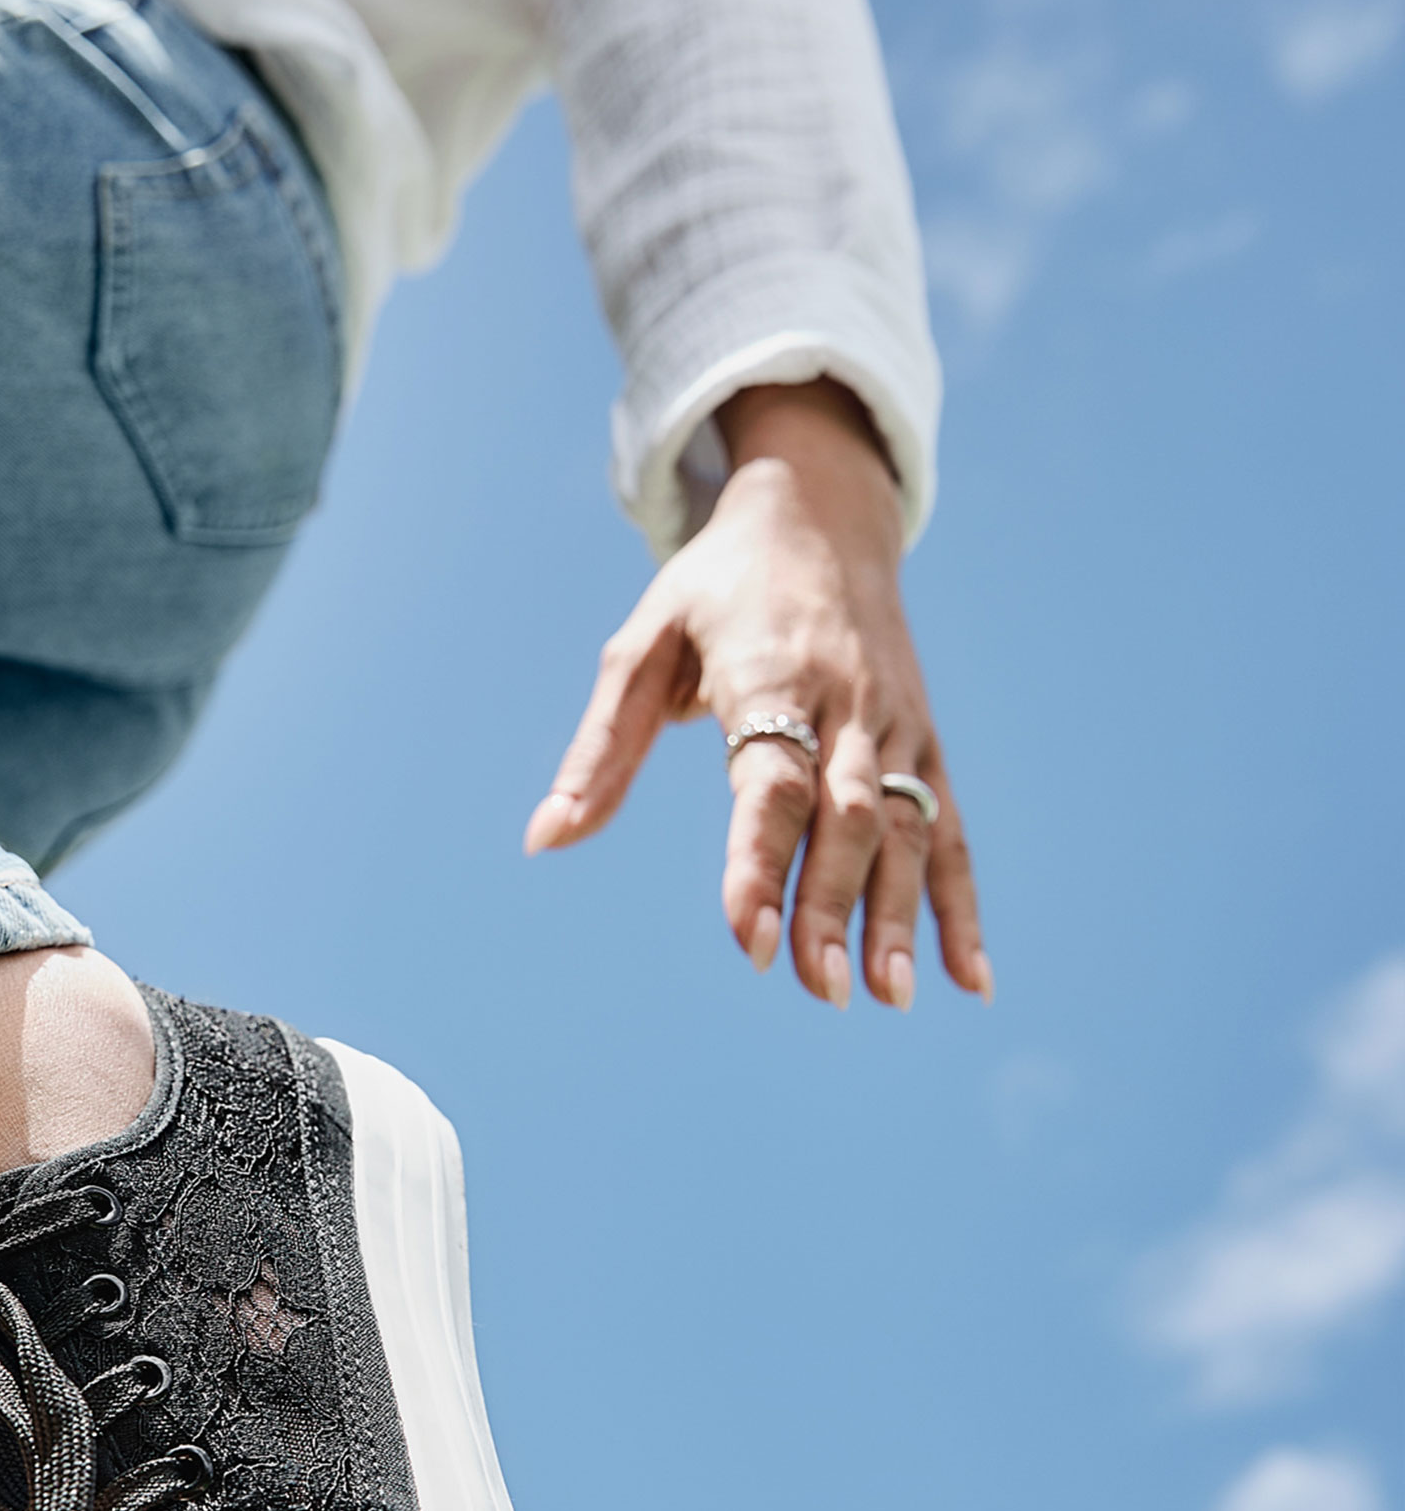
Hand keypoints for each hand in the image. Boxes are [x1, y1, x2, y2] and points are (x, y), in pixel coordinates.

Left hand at [523, 378, 989, 1010]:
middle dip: (835, 904)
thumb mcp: (642, 646)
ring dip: (903, 917)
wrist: (820, 512)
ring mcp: (896, 725)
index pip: (771, 784)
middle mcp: (848, 702)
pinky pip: (948, 829)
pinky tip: (967, 980)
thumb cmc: (714, 589)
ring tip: (889, 997)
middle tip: (819, 987)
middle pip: (848, 816)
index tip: (752, 943)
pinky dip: (960, 903)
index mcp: (773, 674)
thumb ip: (599, 749)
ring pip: (908, 828)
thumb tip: (544, 839)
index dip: (762, 864)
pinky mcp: (925, 743)